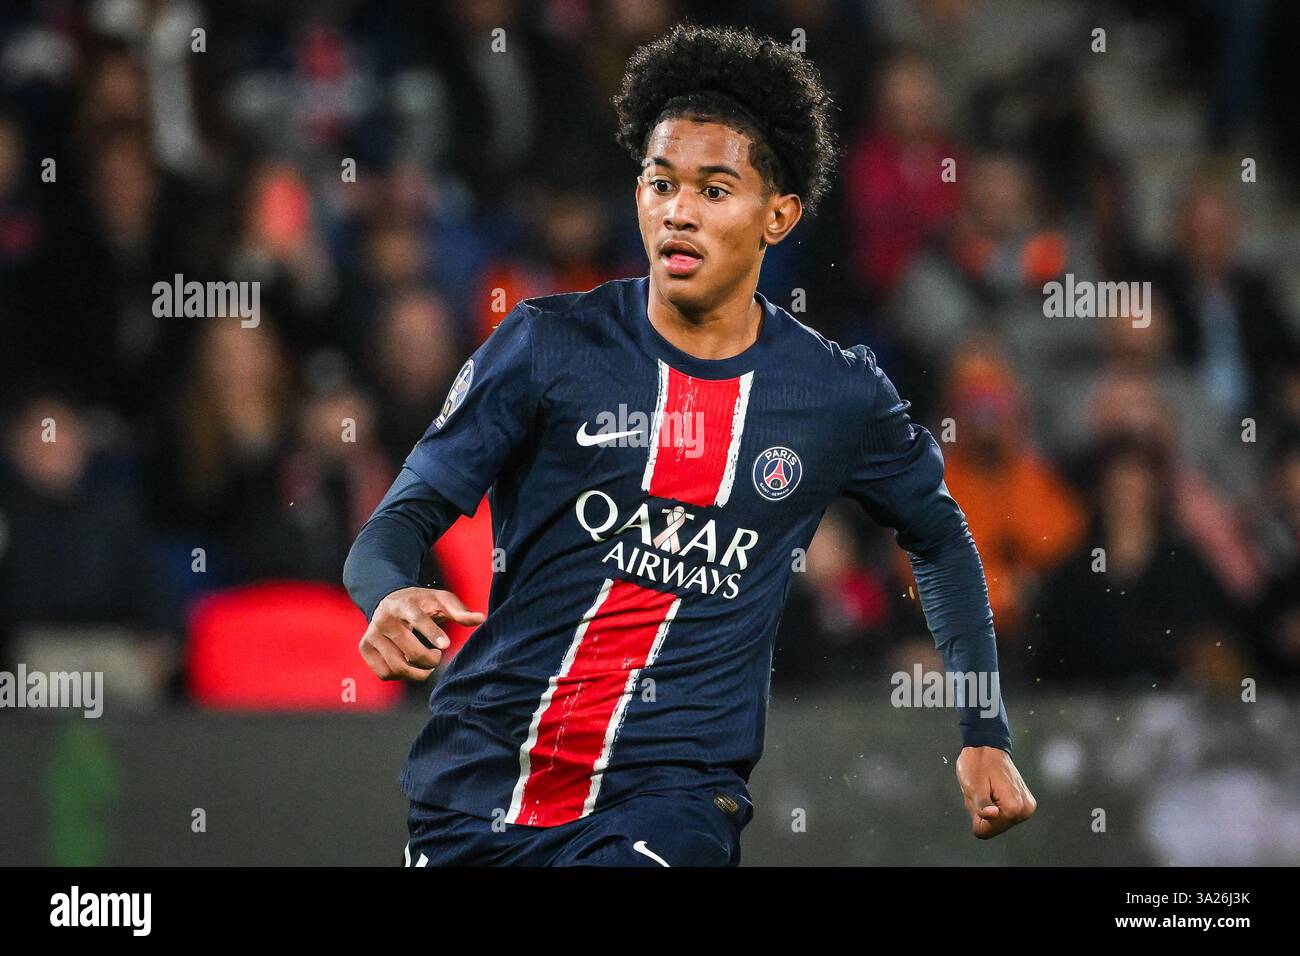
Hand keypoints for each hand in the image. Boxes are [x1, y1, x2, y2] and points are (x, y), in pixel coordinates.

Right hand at [358, 587, 485, 681]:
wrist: (389, 600)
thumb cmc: (421, 603)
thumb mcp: (440, 600)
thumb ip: (459, 610)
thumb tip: (482, 618)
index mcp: (404, 604)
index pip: (417, 619)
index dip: (432, 632)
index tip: (446, 645)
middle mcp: (383, 619)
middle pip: (409, 650)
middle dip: (429, 660)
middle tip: (438, 655)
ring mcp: (371, 634)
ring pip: (397, 666)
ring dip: (417, 672)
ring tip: (427, 663)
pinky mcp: (365, 648)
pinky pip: (384, 673)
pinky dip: (401, 675)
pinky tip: (409, 665)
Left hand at [955, 746, 1036, 838]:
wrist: (987, 746)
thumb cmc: (978, 764)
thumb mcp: (973, 786)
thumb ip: (982, 805)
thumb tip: (992, 815)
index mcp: (1013, 808)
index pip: (985, 832)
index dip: (975, 816)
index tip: (979, 796)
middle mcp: (1024, 810)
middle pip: (993, 828)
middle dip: (982, 813)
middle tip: (981, 792)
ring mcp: (1027, 807)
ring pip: (998, 822)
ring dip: (987, 809)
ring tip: (986, 789)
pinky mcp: (1025, 803)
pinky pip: (1003, 815)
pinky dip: (994, 805)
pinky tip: (993, 790)